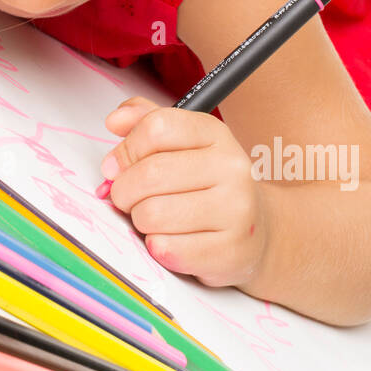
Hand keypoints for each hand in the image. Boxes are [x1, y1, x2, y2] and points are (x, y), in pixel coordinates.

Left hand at [100, 96, 269, 287]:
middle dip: (124, 191)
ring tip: (153, 219)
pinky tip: (170, 239)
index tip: (116, 166)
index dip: (126, 149)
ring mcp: (236, 210)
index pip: (157, 127)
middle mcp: (231, 167)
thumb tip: (115, 120)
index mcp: (215, 133)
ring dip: (139, 220)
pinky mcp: (230, 250)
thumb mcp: (181, 143)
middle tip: (126, 198)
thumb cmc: (206, 184)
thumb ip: (145, 121)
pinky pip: (166, 249)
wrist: (255, 230)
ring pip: (152, 214)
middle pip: (150, 173)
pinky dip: (156, 247)